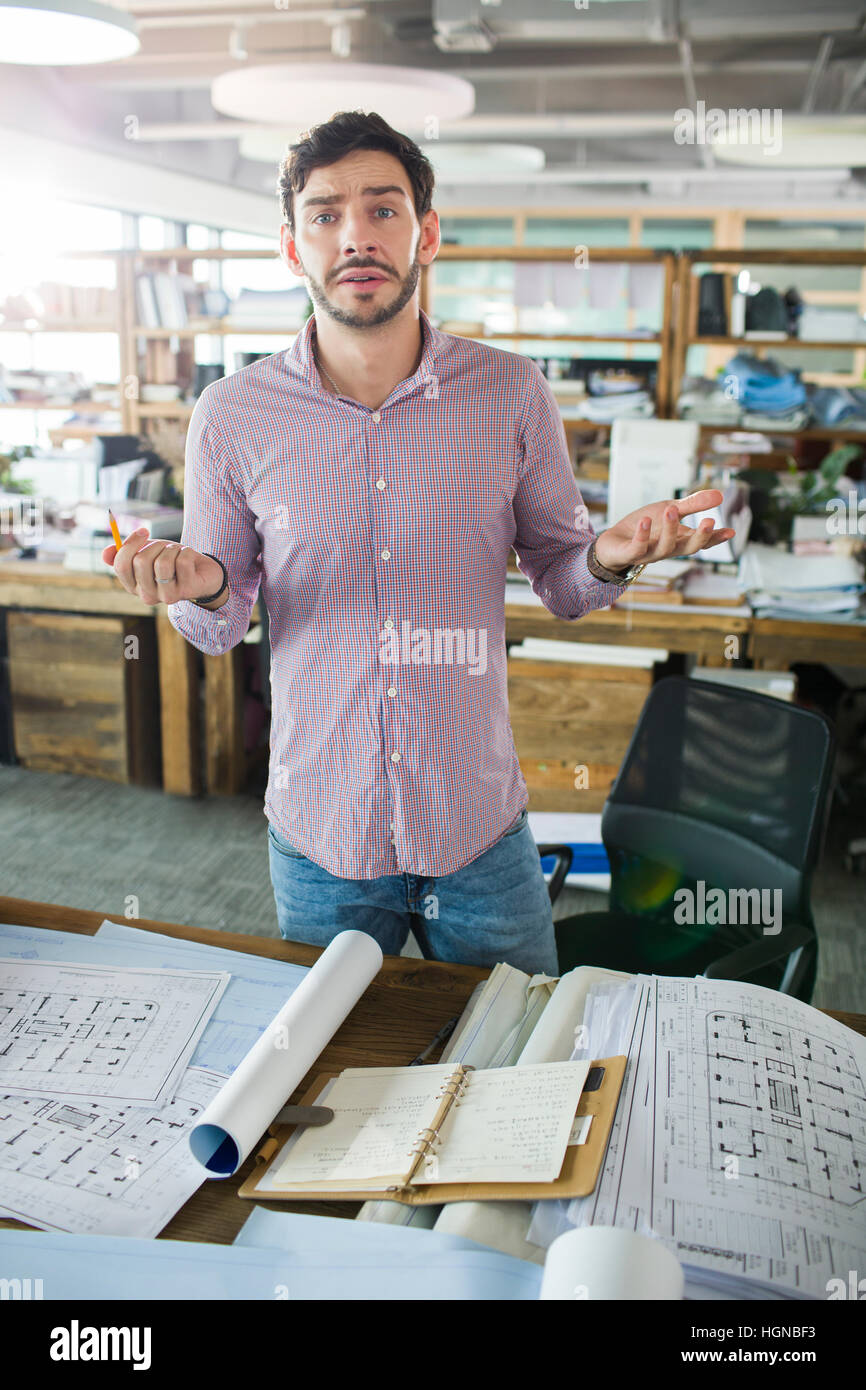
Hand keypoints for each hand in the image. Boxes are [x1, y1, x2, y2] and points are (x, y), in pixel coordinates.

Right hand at [102, 528, 223, 605]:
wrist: (202, 572)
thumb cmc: (171, 562)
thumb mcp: (146, 554)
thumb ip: (125, 553)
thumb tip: (105, 554)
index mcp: (133, 586)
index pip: (121, 565)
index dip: (131, 543)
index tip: (144, 530)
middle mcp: (147, 595)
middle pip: (140, 561)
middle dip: (155, 545)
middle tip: (165, 546)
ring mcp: (167, 596)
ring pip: (162, 563)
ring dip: (171, 550)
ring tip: (177, 553)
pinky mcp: (187, 590)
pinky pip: (182, 561)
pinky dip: (187, 552)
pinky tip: (189, 558)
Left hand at [594, 489, 735, 573]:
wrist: (613, 542)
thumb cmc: (644, 527)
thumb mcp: (670, 510)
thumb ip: (692, 505)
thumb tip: (720, 495)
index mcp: (679, 541)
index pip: (701, 542)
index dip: (716, 538)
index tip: (731, 532)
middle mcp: (667, 550)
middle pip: (687, 548)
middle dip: (699, 537)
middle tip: (710, 521)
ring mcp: (649, 553)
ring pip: (664, 548)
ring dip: (670, 529)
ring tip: (672, 509)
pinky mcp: (629, 554)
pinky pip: (637, 547)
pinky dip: (642, 535)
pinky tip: (646, 520)